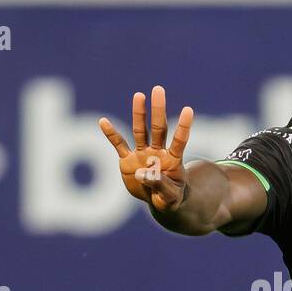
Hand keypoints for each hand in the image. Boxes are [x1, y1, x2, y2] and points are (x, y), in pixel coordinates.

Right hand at [98, 86, 193, 211]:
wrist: (158, 201)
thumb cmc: (170, 197)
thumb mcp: (169, 196)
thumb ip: (159, 184)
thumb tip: (142, 172)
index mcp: (172, 160)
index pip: (179, 140)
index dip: (184, 126)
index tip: (188, 110)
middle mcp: (157, 152)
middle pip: (158, 128)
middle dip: (158, 110)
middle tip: (158, 89)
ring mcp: (142, 154)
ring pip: (140, 131)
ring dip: (139, 114)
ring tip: (139, 95)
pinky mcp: (128, 160)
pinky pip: (119, 145)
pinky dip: (111, 134)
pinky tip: (103, 122)